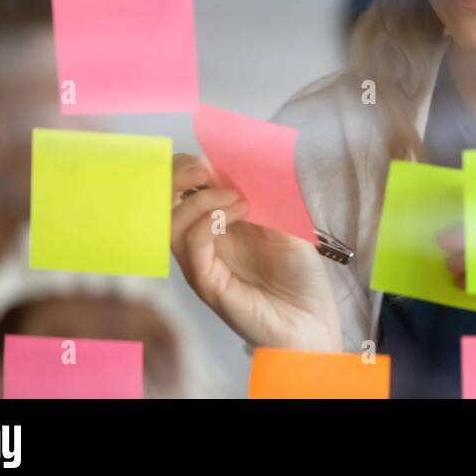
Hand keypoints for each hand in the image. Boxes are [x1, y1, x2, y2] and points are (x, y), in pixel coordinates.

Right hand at [170, 154, 341, 352]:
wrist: (312, 320)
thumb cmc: (299, 276)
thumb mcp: (285, 222)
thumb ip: (264, 194)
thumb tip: (247, 158)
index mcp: (216, 226)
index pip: (181, 191)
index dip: (186, 167)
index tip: (210, 155)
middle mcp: (201, 245)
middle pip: (164, 205)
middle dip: (176, 178)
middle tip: (205, 168)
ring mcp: (202, 265)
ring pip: (171, 225)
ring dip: (200, 199)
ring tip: (233, 194)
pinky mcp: (209, 284)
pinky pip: (192, 246)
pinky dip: (209, 221)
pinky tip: (239, 211)